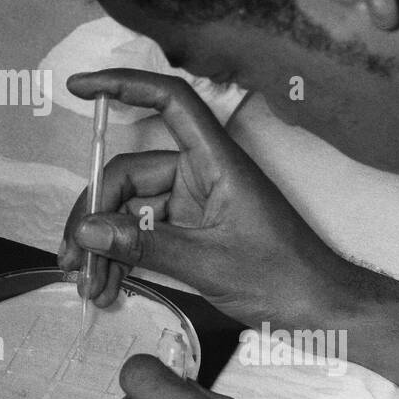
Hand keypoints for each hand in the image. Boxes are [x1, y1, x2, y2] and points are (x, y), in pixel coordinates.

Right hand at [59, 69, 363, 331]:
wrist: (325, 313)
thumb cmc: (285, 279)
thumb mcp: (210, 264)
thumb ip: (145, 246)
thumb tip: (87, 230)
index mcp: (217, 160)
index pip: (169, 100)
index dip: (123, 85)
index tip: (78, 89)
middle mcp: (202, 173)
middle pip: (130, 174)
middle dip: (95, 216)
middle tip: (73, 262)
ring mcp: (196, 203)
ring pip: (130, 209)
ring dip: (105, 245)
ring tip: (89, 286)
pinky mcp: (194, 230)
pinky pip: (144, 232)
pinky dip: (124, 256)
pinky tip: (109, 286)